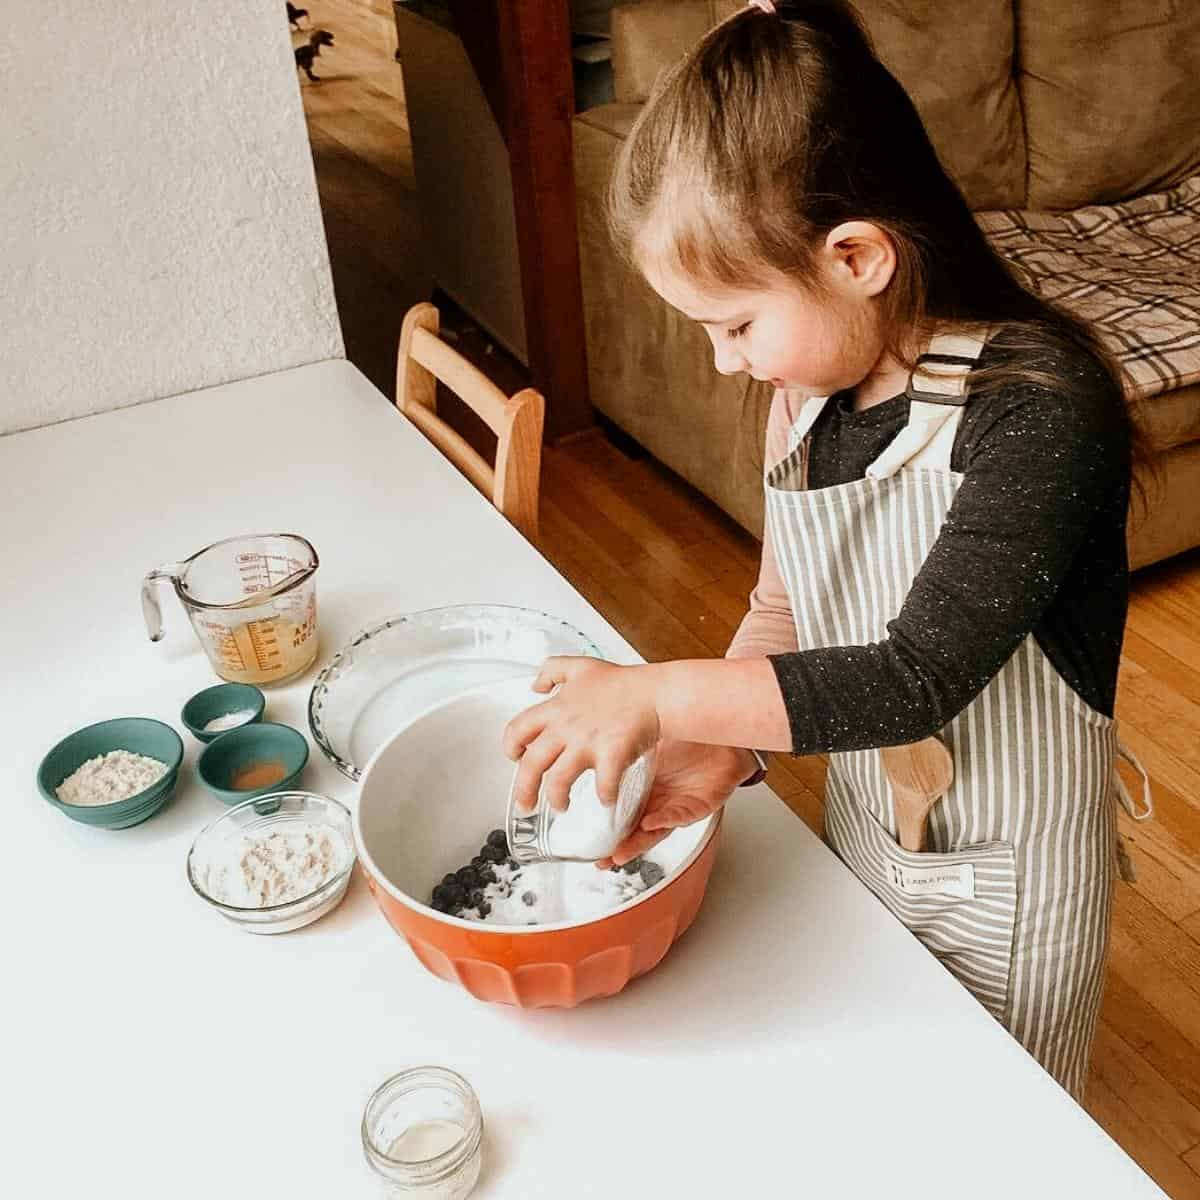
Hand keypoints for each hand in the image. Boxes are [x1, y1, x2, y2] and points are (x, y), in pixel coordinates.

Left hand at [502, 656, 660, 815]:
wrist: (654, 693)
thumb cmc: (621, 683)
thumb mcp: (579, 666)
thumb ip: (552, 670)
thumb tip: (535, 685)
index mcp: (556, 709)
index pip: (518, 729)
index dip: (511, 746)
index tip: (514, 757)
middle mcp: (566, 728)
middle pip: (531, 763)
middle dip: (523, 789)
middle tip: (526, 804)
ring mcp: (588, 743)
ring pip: (558, 780)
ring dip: (557, 798)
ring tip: (561, 806)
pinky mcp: (611, 756)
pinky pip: (603, 785)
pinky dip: (604, 797)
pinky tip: (606, 800)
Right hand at [597, 740, 755, 866]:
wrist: (723, 740)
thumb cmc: (691, 742)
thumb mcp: (652, 744)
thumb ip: (630, 750)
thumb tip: (604, 744)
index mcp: (648, 790)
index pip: (625, 814)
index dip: (609, 829)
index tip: (592, 842)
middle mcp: (662, 803)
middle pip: (638, 831)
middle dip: (621, 847)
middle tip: (603, 861)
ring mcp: (679, 807)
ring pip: (657, 832)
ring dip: (639, 843)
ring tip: (621, 853)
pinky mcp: (699, 807)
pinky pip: (680, 816)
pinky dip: (665, 820)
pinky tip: (650, 823)